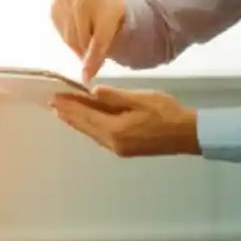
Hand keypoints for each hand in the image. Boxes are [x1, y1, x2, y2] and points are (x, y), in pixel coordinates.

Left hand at [49, 86, 199, 157]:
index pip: (85, 115)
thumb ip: (114, 96)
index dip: (69, 106)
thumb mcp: (140, 98)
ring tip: (64, 111)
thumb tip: (93, 92)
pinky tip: (88, 121)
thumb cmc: (166, 113)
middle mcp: (112, 142)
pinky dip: (90, 126)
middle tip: (53, 103)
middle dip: (69, 114)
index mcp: (114, 129)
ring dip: (78, 121)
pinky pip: (100, 136)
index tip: (54, 98)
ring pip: (91, 132)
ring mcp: (118, 148)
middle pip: (85, 126)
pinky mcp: (125, 149)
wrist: (186, 134)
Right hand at [50, 0, 125, 81]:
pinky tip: (78, 28)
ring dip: (78, 44)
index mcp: (100, 3)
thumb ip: (100, 50)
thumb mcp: (112, 24)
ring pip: (69, 38)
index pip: (97, 39)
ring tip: (87, 37)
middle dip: (86, 51)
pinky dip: (70, 35)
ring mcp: (64, 1)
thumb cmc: (108, 4)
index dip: (93, 59)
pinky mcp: (54, 6)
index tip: (87, 77)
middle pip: (80, 41)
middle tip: (93, 54)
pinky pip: (61, 31)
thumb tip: (85, 78)